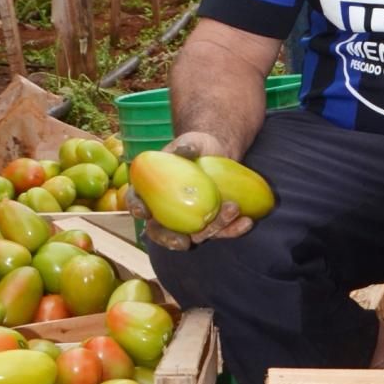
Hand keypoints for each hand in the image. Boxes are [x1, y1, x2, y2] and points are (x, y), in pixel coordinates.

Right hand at [125, 131, 254, 250]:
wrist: (217, 153)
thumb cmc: (195, 147)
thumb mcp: (190, 142)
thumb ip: (185, 146)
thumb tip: (187, 151)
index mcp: (150, 191)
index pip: (137, 201)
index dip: (137, 208)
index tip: (144, 211)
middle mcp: (165, 212)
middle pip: (161, 232)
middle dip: (171, 240)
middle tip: (185, 242)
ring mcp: (188, 221)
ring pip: (196, 235)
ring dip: (215, 227)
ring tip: (233, 209)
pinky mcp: (211, 224)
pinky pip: (221, 232)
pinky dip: (234, 229)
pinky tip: (247, 222)